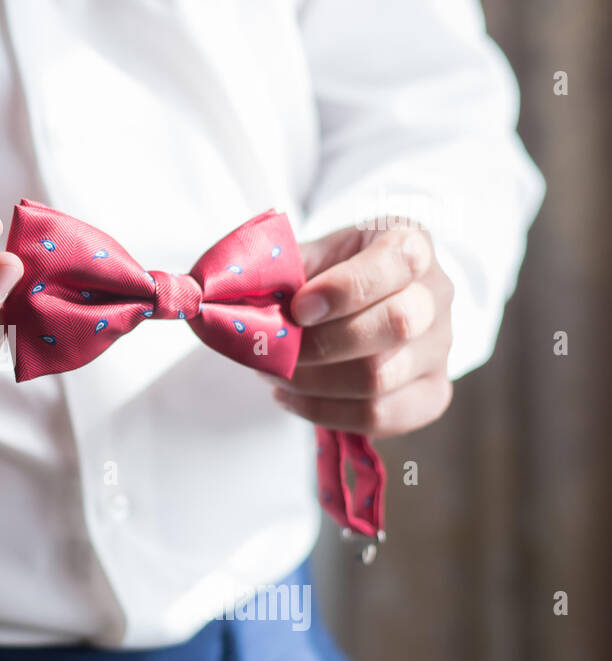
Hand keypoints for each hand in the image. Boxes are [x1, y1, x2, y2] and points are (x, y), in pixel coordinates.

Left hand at [264, 217, 454, 437]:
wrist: (364, 300)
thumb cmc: (328, 273)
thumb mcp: (306, 254)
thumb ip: (275, 269)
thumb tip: (220, 295)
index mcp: (410, 244)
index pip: (394, 263)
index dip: (344, 290)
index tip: (298, 308)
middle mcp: (437, 295)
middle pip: (396, 326)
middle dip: (322, 344)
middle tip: (277, 348)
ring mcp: (441, 348)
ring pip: (381, 378)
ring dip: (313, 382)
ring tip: (274, 373)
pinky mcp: (432, 393)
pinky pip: (381, 416)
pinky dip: (324, 412)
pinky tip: (291, 396)